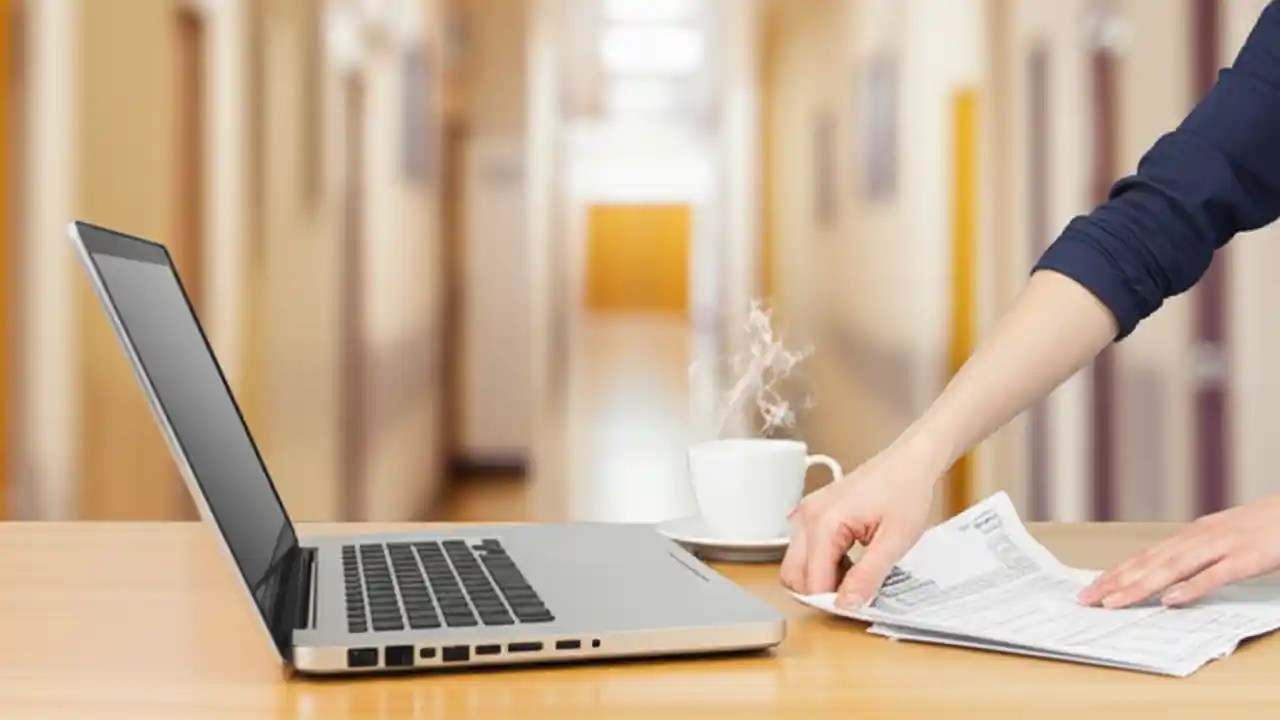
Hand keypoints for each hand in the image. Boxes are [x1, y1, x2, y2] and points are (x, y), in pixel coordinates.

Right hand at [779, 433, 943, 609]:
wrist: (910, 461)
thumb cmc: (906, 491)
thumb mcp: (895, 540)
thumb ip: (868, 575)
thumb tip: (847, 604)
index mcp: (823, 522)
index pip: (813, 581)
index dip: (832, 601)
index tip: (857, 607)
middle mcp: (807, 516)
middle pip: (792, 575)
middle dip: (819, 591)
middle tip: (854, 594)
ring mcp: (807, 512)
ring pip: (796, 564)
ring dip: (820, 577)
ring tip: (857, 573)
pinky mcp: (813, 513)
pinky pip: (805, 550)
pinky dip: (822, 564)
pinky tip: (850, 560)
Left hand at [1078, 494, 1279, 608]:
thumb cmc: (1263, 528)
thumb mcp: (1222, 541)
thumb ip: (1197, 558)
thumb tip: (1171, 580)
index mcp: (1192, 536)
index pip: (1145, 556)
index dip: (1117, 572)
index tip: (1092, 587)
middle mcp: (1199, 538)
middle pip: (1149, 562)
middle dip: (1115, 582)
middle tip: (1086, 599)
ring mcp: (1221, 547)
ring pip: (1172, 568)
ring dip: (1140, 585)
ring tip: (1114, 602)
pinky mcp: (1246, 558)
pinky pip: (1215, 575)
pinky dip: (1191, 588)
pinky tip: (1170, 600)